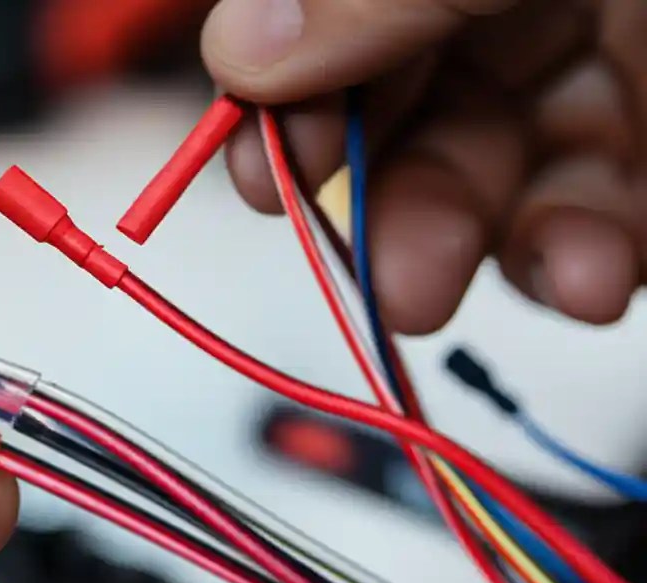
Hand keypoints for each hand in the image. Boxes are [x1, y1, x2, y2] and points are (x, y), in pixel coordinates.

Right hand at [203, 0, 646, 332]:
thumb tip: (241, 51)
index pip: (325, 25)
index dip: (287, 110)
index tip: (273, 184)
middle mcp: (509, 1)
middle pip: (412, 116)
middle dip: (394, 210)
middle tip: (393, 283)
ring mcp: (599, 55)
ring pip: (505, 172)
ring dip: (492, 250)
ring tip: (523, 287)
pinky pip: (608, 206)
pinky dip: (589, 260)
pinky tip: (591, 278)